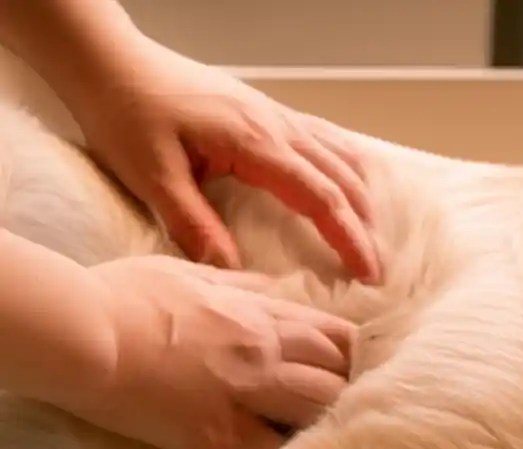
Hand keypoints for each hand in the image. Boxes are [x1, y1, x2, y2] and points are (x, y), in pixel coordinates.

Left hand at [67, 38, 381, 282]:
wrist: (112, 63)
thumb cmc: (127, 114)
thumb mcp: (152, 177)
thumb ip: (193, 225)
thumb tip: (232, 272)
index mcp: (256, 144)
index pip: (321, 197)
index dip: (349, 238)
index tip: (367, 273)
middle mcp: (277, 126)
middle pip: (343, 179)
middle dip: (365, 226)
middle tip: (372, 269)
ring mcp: (276, 115)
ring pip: (342, 155)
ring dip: (361, 197)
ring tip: (367, 234)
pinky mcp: (267, 111)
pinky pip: (325, 138)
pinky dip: (347, 166)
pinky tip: (348, 185)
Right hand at [69, 255, 355, 448]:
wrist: (83, 331)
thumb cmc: (124, 296)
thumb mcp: (191, 274)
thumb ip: (240, 285)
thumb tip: (274, 287)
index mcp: (260, 314)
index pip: (335, 333)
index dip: (354, 355)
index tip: (358, 369)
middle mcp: (266, 352)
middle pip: (339, 372)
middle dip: (351, 389)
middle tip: (353, 408)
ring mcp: (248, 394)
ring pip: (320, 409)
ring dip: (330, 421)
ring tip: (334, 437)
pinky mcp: (221, 436)